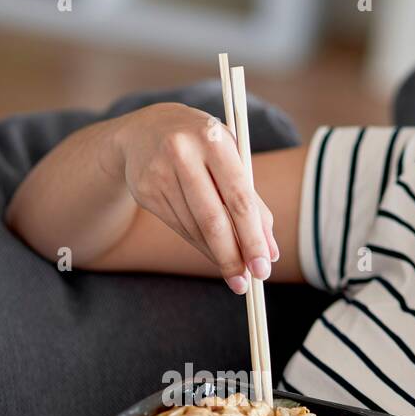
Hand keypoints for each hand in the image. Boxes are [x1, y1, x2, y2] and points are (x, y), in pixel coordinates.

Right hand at [111, 103, 278, 293]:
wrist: (145, 131)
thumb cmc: (203, 146)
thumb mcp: (231, 159)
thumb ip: (253, 203)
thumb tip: (270, 252)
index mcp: (214, 140)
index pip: (239, 198)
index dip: (253, 237)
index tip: (264, 266)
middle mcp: (183, 153)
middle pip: (212, 219)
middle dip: (232, 256)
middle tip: (246, 284)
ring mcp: (159, 173)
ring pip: (194, 228)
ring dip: (217, 254)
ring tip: (233, 271)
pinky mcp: (144, 190)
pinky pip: (179, 227)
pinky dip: (199, 244)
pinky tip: (211, 251)